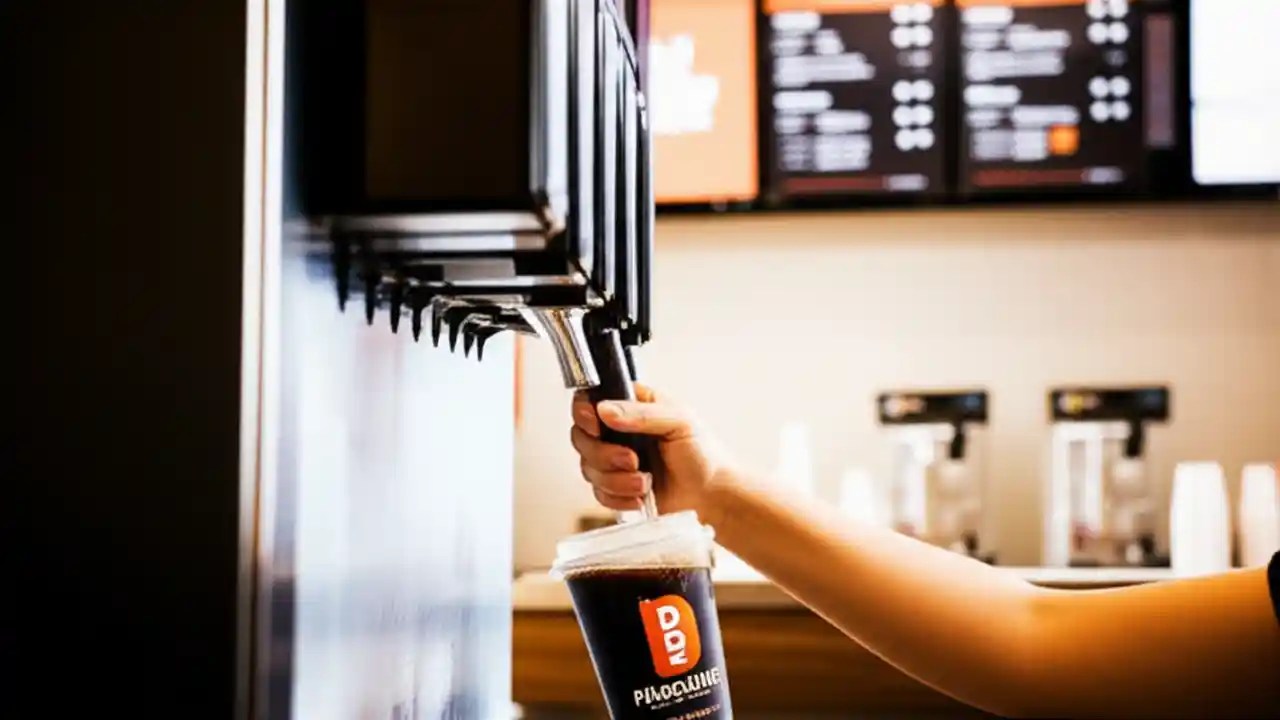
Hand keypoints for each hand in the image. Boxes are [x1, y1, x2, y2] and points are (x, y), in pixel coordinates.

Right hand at [570, 384, 731, 525]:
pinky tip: (640, 495)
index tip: (597, 426)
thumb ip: (641, 414)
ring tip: (644, 482)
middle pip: (581, 437)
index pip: (590, 399)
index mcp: (633, 406)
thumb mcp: (679, 422)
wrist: (713, 497)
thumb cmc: (704, 455)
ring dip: (615, 479)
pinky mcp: (617, 487)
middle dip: (604, 454)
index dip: (584, 413)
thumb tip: (604, 410)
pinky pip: (598, 493)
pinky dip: (618, 497)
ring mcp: (616, 460)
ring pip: (588, 467)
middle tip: (633, 460)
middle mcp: (619, 431)